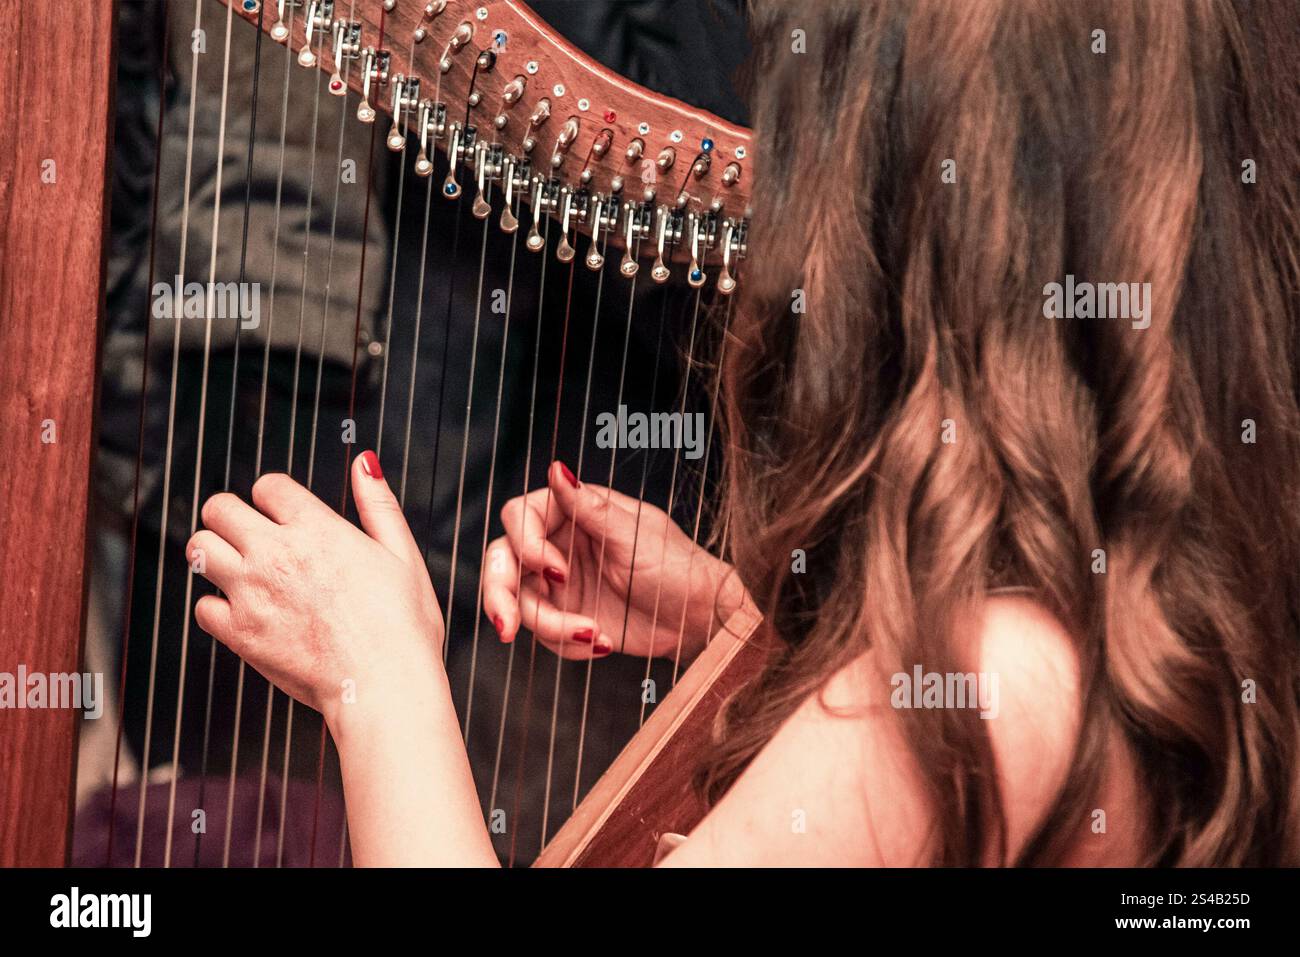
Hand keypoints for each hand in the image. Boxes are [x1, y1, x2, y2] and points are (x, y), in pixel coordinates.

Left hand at [187, 451, 443, 730]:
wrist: (384, 685)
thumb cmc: (402, 625)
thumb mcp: (402, 554)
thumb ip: (378, 504)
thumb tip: (365, 462)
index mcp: (317, 529)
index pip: (267, 486)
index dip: (274, 496)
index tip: (282, 513)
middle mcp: (276, 554)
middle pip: (219, 509)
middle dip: (232, 516)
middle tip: (248, 534)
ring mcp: (252, 593)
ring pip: (199, 550)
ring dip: (215, 553)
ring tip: (238, 567)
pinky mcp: (239, 633)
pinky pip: (202, 607)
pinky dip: (217, 607)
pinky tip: (243, 611)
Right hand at [482, 461, 746, 664]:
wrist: (699, 619)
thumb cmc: (677, 567)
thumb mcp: (632, 536)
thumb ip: (588, 508)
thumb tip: (557, 467)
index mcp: (574, 512)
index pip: (519, 517)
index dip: (525, 543)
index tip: (553, 569)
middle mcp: (559, 544)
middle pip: (502, 561)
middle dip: (501, 595)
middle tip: (508, 627)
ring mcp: (559, 584)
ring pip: (521, 604)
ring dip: (552, 627)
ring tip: (594, 635)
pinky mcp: (566, 617)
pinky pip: (544, 634)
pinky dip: (567, 644)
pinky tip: (603, 642)